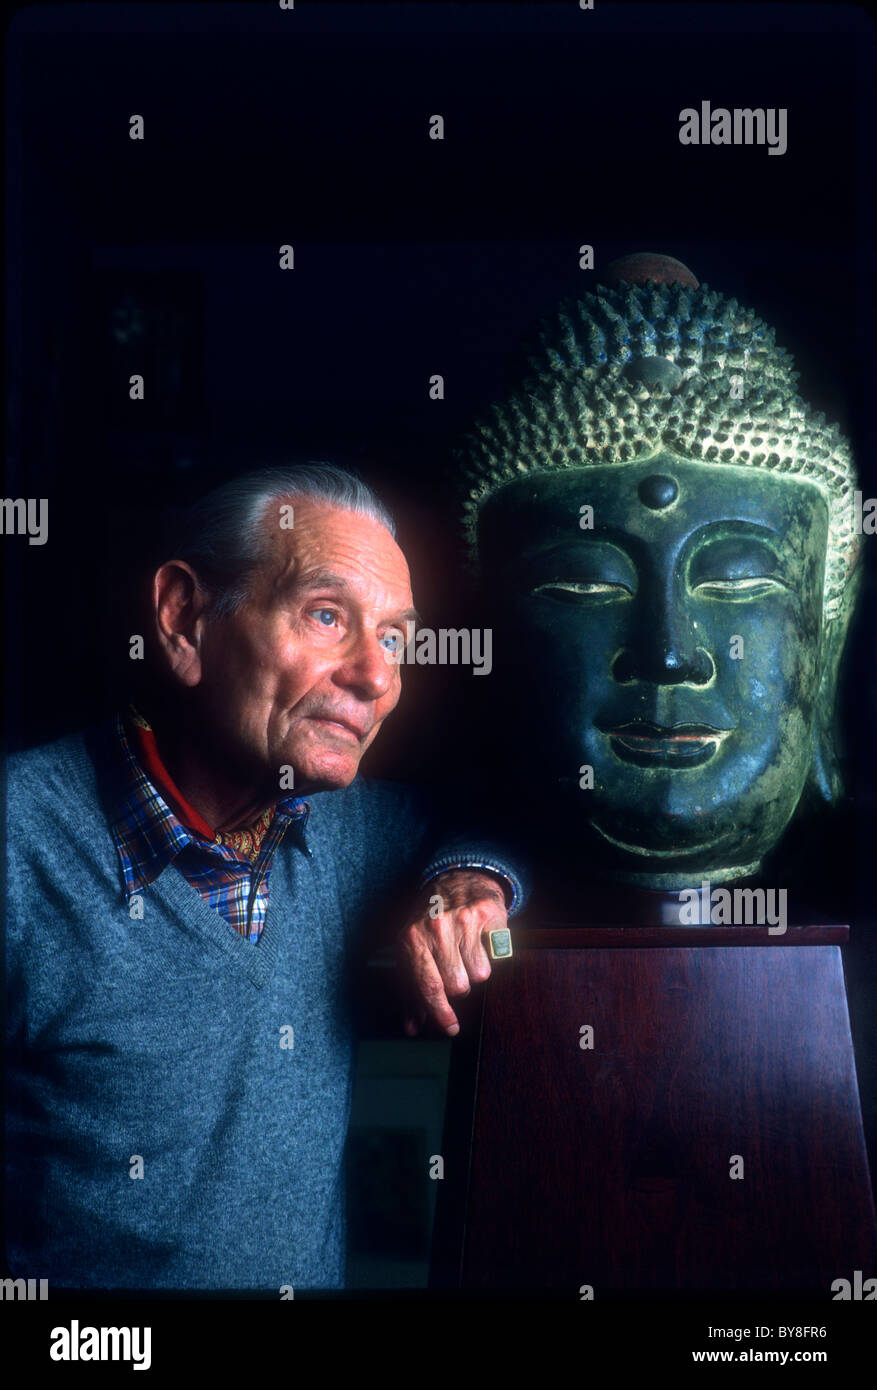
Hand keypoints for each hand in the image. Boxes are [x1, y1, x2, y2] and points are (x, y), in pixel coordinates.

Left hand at [395, 868, 508, 1036]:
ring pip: (480, 974)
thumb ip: (411, 991)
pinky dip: (493, 951)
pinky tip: (482, 937)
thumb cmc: (430, 921)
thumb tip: (411, 1027)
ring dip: (476, 969)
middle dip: (459, 985)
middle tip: (455, 967)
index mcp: (412, 939)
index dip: (440, 1013)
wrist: (455, 879)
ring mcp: (463, 918)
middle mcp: (436, 928)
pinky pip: (498, 954)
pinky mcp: (488, 913)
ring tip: (467, 948)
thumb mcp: (412, 950)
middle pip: (457, 986)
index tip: (451, 1029)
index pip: (428, 986)